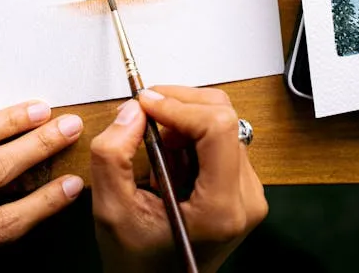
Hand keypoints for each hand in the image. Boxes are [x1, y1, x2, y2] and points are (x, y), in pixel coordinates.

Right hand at [90, 86, 267, 272]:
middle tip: (143, 116)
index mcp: (220, 209)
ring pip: (222, 124)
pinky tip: (168, 159)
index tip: (146, 103)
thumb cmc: (139, 263)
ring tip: (154, 150)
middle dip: (179, 106)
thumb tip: (132, 110)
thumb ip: (113, 155)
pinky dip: (190, 136)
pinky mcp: (242, 185)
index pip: (218, 128)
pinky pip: (220, 140)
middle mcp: (245, 198)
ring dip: (183, 123)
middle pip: (224, 118)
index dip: (179, 105)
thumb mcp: (110, 211)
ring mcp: (248, 191)